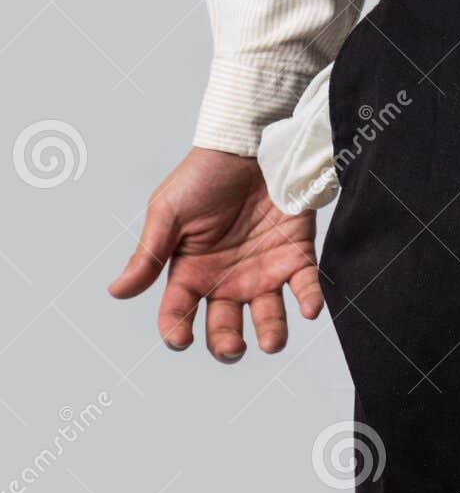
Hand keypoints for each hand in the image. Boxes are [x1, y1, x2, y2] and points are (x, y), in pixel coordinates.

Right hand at [108, 147, 322, 360]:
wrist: (251, 144)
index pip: (179, 312)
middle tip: (234, 348)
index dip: (176, 330)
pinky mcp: (296, 254)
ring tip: (272, 342)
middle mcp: (228, 279)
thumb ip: (149, 254)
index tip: (181, 339)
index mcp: (191, 272)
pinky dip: (309, 299)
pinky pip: (305, 284)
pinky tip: (310, 310)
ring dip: (272, 332)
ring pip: (268, 314)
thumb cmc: (204, 176)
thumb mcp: (169, 212)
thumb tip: (117, 292)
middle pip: (225, 324)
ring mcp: (263, 269)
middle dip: (228, 343)